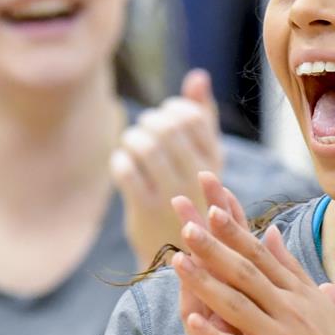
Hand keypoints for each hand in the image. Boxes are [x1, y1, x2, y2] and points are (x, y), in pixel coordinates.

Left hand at [112, 69, 224, 268]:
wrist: (184, 258)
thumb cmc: (193, 199)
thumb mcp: (206, 161)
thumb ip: (203, 118)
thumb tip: (198, 76)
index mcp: (215, 164)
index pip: (192, 118)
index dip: (173, 109)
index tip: (165, 117)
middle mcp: (198, 180)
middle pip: (166, 130)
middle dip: (148, 122)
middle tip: (142, 129)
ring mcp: (173, 196)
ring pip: (145, 148)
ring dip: (131, 138)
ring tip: (130, 143)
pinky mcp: (146, 211)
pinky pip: (126, 171)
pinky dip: (119, 160)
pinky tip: (121, 163)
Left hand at [173, 173, 334, 334]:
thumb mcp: (316, 302)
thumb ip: (289, 268)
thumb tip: (270, 232)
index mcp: (298, 294)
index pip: (262, 257)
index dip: (236, 233)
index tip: (213, 208)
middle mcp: (289, 311)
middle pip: (245, 274)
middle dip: (214, 249)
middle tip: (188, 225)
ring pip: (237, 306)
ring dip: (205, 283)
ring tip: (177, 262)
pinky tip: (192, 323)